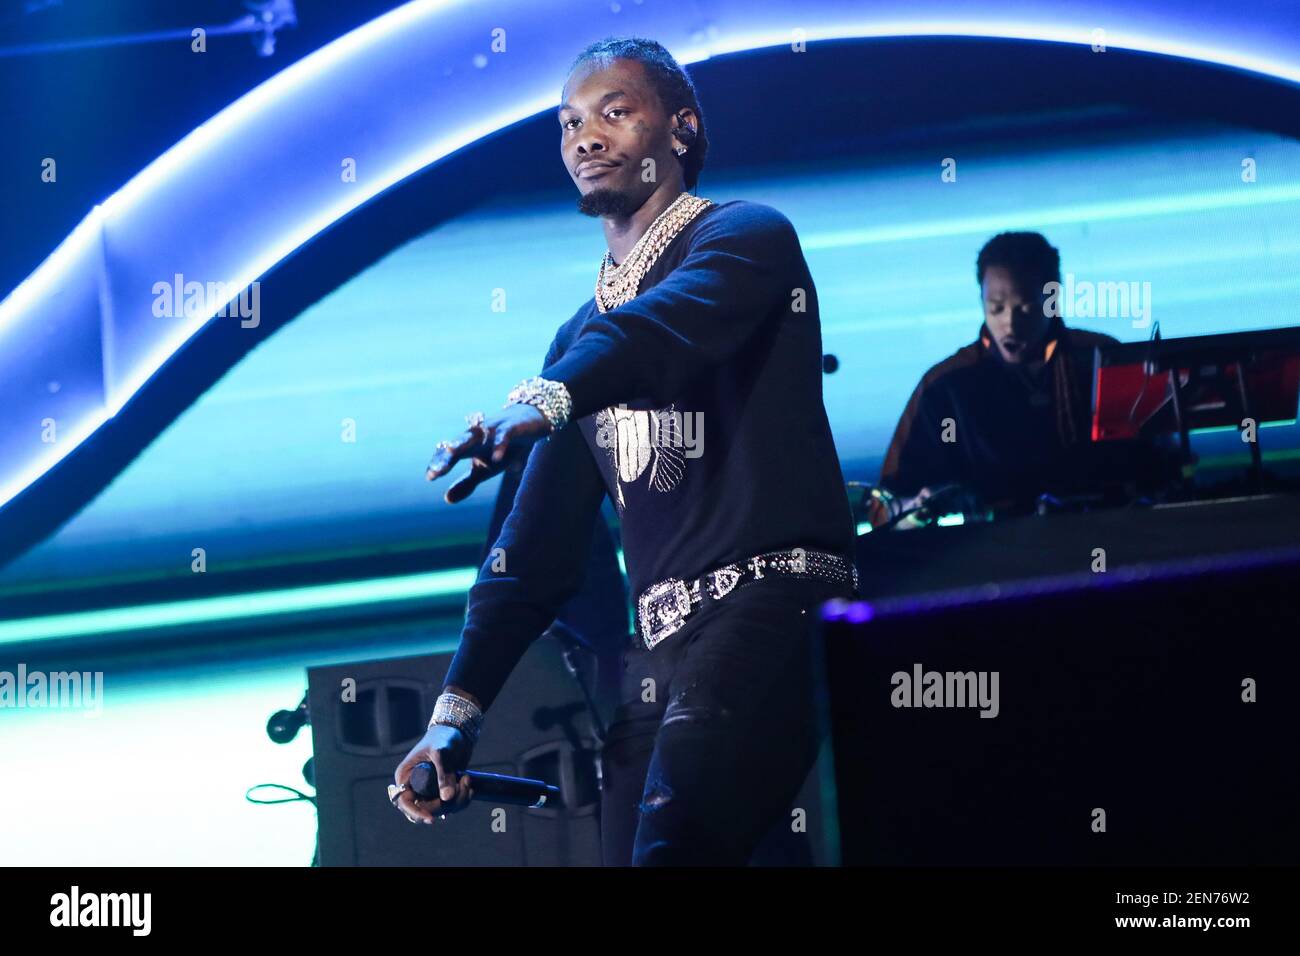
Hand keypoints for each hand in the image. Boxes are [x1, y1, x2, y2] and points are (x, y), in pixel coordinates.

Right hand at [392, 724, 474, 824]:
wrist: (458, 730)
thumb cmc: (444, 736)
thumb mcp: (442, 753)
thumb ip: (444, 774)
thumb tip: (447, 799)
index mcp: (406, 777)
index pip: (404, 802)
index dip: (416, 812)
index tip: (431, 818)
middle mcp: (416, 786)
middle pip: (426, 809)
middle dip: (446, 803)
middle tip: (463, 784)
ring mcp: (430, 790)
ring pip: (442, 810)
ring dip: (458, 800)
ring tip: (467, 780)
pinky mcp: (444, 791)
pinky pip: (452, 805)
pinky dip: (462, 799)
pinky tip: (469, 785)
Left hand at [425, 404, 552, 503]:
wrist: (530, 422)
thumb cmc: (503, 447)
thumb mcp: (485, 469)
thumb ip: (466, 483)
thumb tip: (446, 499)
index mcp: (468, 447)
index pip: (450, 455)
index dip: (440, 464)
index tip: (430, 477)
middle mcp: (477, 436)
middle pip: (458, 444)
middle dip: (446, 454)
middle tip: (437, 467)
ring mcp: (493, 430)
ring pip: (476, 434)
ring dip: (463, 441)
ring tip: (451, 451)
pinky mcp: (511, 428)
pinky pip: (503, 436)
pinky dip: (499, 445)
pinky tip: (496, 458)